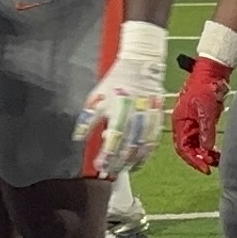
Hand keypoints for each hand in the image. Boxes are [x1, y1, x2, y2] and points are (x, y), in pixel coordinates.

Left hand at [75, 21, 168, 178]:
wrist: (142, 64)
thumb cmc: (115, 82)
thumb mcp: (96, 97)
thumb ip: (88, 119)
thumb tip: (79, 139)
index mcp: (117, 106)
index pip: (112, 135)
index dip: (105, 153)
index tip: (97, 166)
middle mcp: (134, 112)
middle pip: (127, 143)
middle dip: (116, 161)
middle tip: (107, 173)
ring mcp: (148, 115)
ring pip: (141, 144)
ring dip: (131, 161)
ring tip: (121, 171)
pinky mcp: (158, 116)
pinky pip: (153, 140)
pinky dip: (145, 154)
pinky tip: (137, 163)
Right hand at [171, 50, 233, 174]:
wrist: (211, 73)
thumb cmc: (204, 87)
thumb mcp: (206, 111)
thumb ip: (205, 131)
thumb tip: (206, 148)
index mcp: (180, 122)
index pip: (183, 148)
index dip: (193, 160)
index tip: (204, 168)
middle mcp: (184, 124)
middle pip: (188, 148)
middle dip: (199, 158)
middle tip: (211, 165)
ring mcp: (192, 123)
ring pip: (196, 145)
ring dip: (205, 153)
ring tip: (216, 159)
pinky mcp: (201, 121)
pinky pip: (203, 139)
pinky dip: (209, 146)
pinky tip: (216, 151)